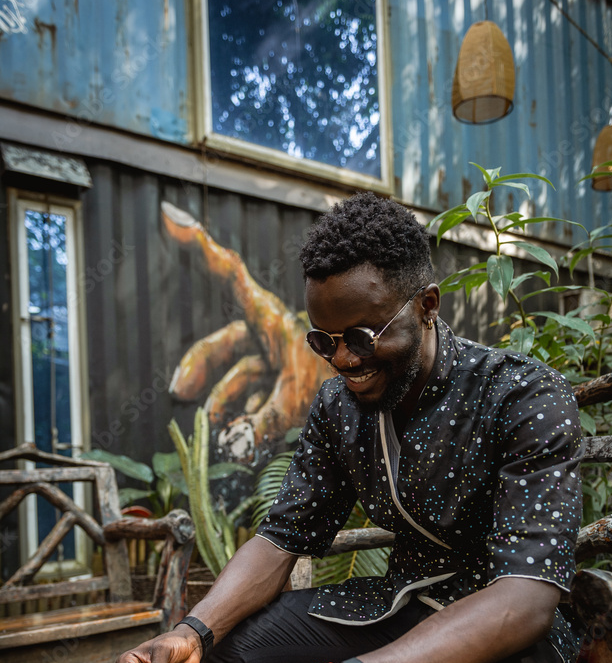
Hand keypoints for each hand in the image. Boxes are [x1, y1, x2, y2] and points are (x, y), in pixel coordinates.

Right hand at [161, 201, 330, 460]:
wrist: (389, 390)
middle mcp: (272, 336)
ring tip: (227, 436)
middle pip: (224, 346)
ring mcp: (278, 362)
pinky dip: (250, 421)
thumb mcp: (302, 394)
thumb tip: (234, 448)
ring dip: (228, 407)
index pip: (231, 276)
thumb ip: (266, 420)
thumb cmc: (350, 376)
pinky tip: (247, 439)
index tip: (171, 215)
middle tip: (179, 394)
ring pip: (241, 382)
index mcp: (273, 319)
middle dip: (200, 370)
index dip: (201, 246)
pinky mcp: (286, 386)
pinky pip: (258, 401)